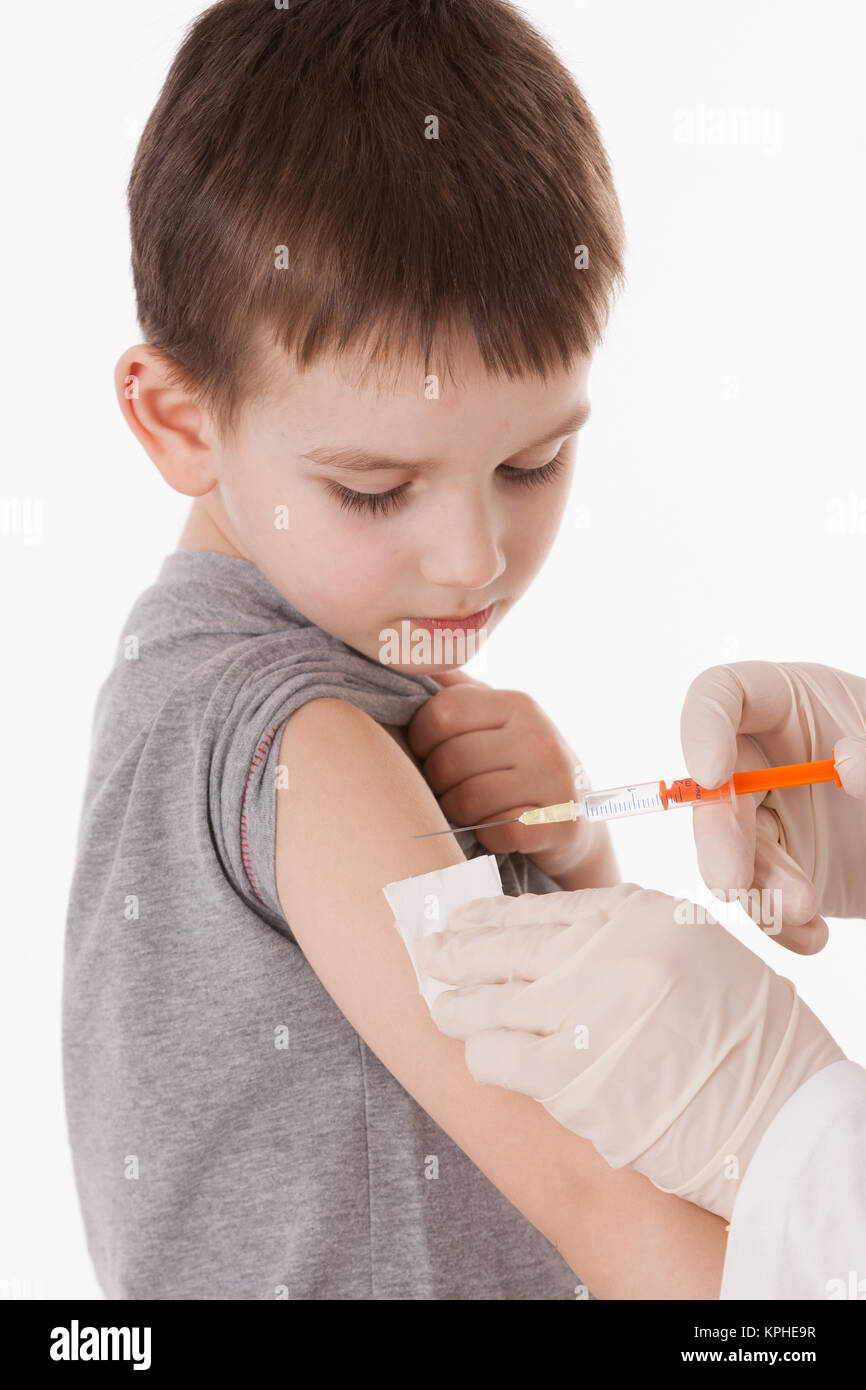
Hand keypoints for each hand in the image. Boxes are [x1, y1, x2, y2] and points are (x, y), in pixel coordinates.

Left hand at [407, 669, 617, 886]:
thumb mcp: (494, 721)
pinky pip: (498, 833)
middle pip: (450, 761)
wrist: (575, 820)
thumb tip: (406, 651)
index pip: (443, 712)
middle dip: (438, 784)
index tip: (430, 753)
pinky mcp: (560, 823)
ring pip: (469, 800)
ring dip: (458, 815)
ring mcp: (554, 779)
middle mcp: (538, 735)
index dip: (421, 739)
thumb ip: (455, 691)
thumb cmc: (517, 767)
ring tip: (469, 811)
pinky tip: (495, 832)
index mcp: (516, 704)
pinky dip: (487, 838)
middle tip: (448, 791)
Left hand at [414, 884, 844, 1222]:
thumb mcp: (694, 951)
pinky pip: (497, 1059)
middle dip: (455, 952)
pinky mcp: (572, 1078)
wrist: (783, 1119)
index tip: (459, 920)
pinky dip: (482, 1055)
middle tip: (427, 955)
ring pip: (487, 1003)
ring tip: (440, 1005)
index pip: (540, 910)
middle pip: (503, 948)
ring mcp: (587, 1013)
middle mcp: (608, 954)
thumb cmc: (746, 1038)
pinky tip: (479, 1055)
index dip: (490, 917)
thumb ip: (622, 939)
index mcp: (638, 915)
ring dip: (455, 1006)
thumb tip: (543, 938)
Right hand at [680, 662, 865, 953]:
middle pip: (715, 788)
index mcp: (790, 703)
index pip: (723, 695)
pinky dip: (779, 924)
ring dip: (756, 890)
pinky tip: (811, 935)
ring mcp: (772, 815)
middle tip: (732, 881)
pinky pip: (759, 898)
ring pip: (731, 852)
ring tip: (803, 909)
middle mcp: (768, 758)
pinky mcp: (784, 868)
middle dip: (717, 838)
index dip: (704, 729)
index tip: (711, 775)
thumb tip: (846, 762)